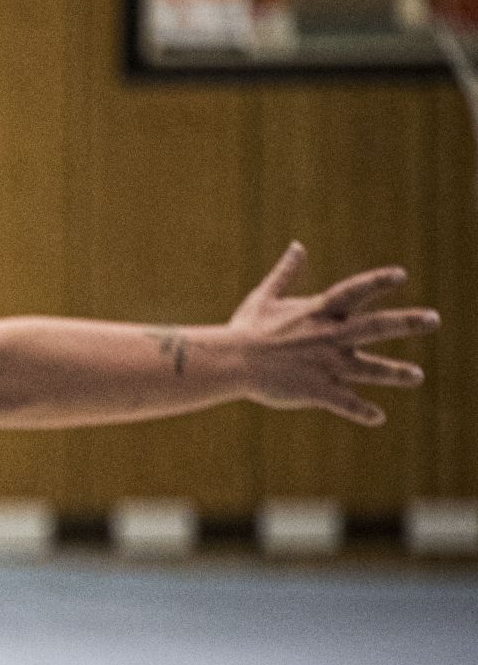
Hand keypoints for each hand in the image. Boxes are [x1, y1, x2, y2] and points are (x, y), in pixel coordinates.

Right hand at [227, 243, 438, 426]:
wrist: (229, 362)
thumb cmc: (245, 329)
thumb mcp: (265, 297)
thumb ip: (286, 273)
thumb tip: (297, 246)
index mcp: (318, 312)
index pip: (354, 291)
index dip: (378, 281)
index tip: (401, 276)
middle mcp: (329, 336)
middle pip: (376, 326)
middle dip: (407, 322)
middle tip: (434, 319)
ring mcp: (325, 364)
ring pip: (369, 369)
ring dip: (394, 373)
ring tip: (416, 376)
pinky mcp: (317, 389)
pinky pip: (345, 402)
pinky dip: (362, 412)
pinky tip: (377, 418)